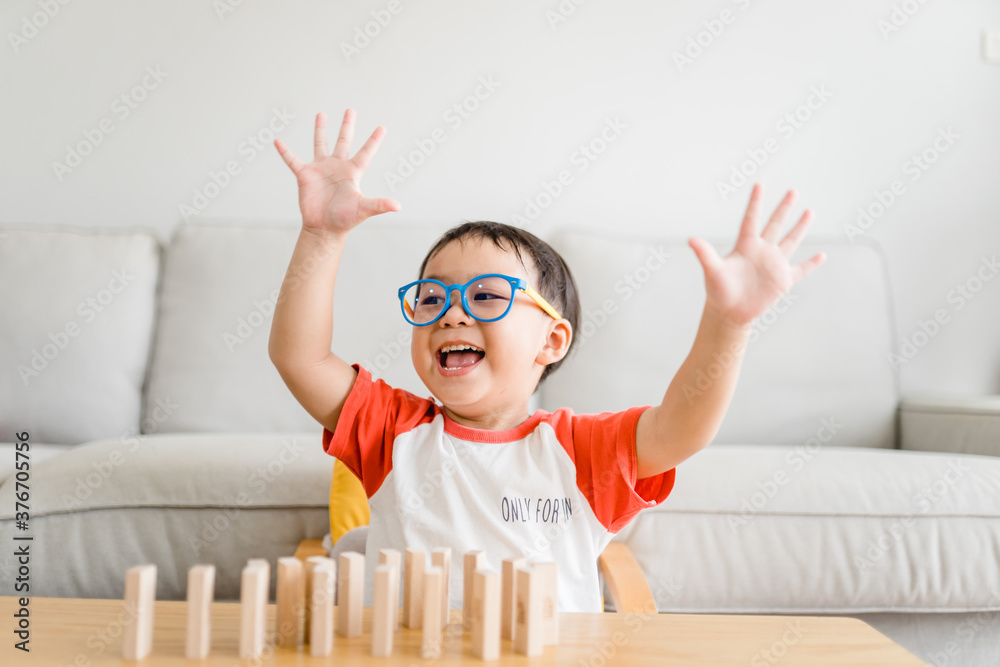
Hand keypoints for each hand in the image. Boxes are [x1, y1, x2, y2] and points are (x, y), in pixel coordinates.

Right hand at [274, 109, 400, 233]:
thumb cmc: (345, 220)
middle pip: (343, 141)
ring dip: (320, 129)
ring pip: (320, 144)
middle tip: (350, 110)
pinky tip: (277, 141)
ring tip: (321, 114)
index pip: (366, 152)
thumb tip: (398, 206)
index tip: (382, 127)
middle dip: (347, 126)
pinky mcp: (305, 175)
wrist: (324, 229)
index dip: (374, 140)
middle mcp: (338, 167)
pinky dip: (285, 151)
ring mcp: (321, 169)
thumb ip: (379, 204)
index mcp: (352, 172)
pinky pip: (293, 160)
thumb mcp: (363, 209)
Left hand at [688, 183, 825, 328]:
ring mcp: (774, 264)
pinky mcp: (783, 280)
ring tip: (809, 211)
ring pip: (791, 241)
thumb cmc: (718, 291)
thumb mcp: (712, 270)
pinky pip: (801, 270)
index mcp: (745, 246)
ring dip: (800, 227)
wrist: (729, 312)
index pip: (751, 219)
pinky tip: (822, 256)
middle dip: (784, 208)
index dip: (755, 202)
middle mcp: (762, 251)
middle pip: (775, 224)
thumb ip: (705, 254)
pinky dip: (812, 264)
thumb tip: (690, 239)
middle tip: (792, 191)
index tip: (758, 184)